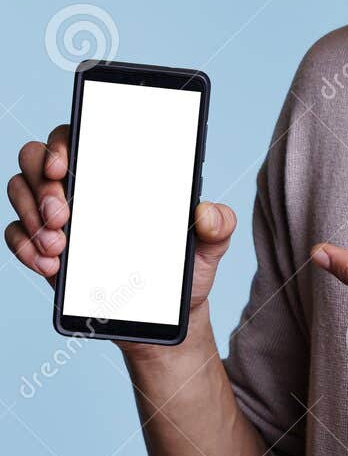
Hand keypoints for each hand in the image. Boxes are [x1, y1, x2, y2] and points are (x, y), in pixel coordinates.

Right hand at [6, 122, 237, 315]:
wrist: (164, 318)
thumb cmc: (182, 269)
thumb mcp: (210, 245)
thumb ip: (219, 225)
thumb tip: (207, 212)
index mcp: (118, 172)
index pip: (78, 136)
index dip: (61, 142)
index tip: (63, 165)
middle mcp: (82, 185)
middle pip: (36, 158)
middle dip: (41, 184)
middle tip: (64, 217)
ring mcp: (59, 216)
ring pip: (20, 190)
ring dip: (31, 215)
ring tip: (60, 247)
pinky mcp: (44, 248)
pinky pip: (16, 234)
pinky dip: (24, 247)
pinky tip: (49, 265)